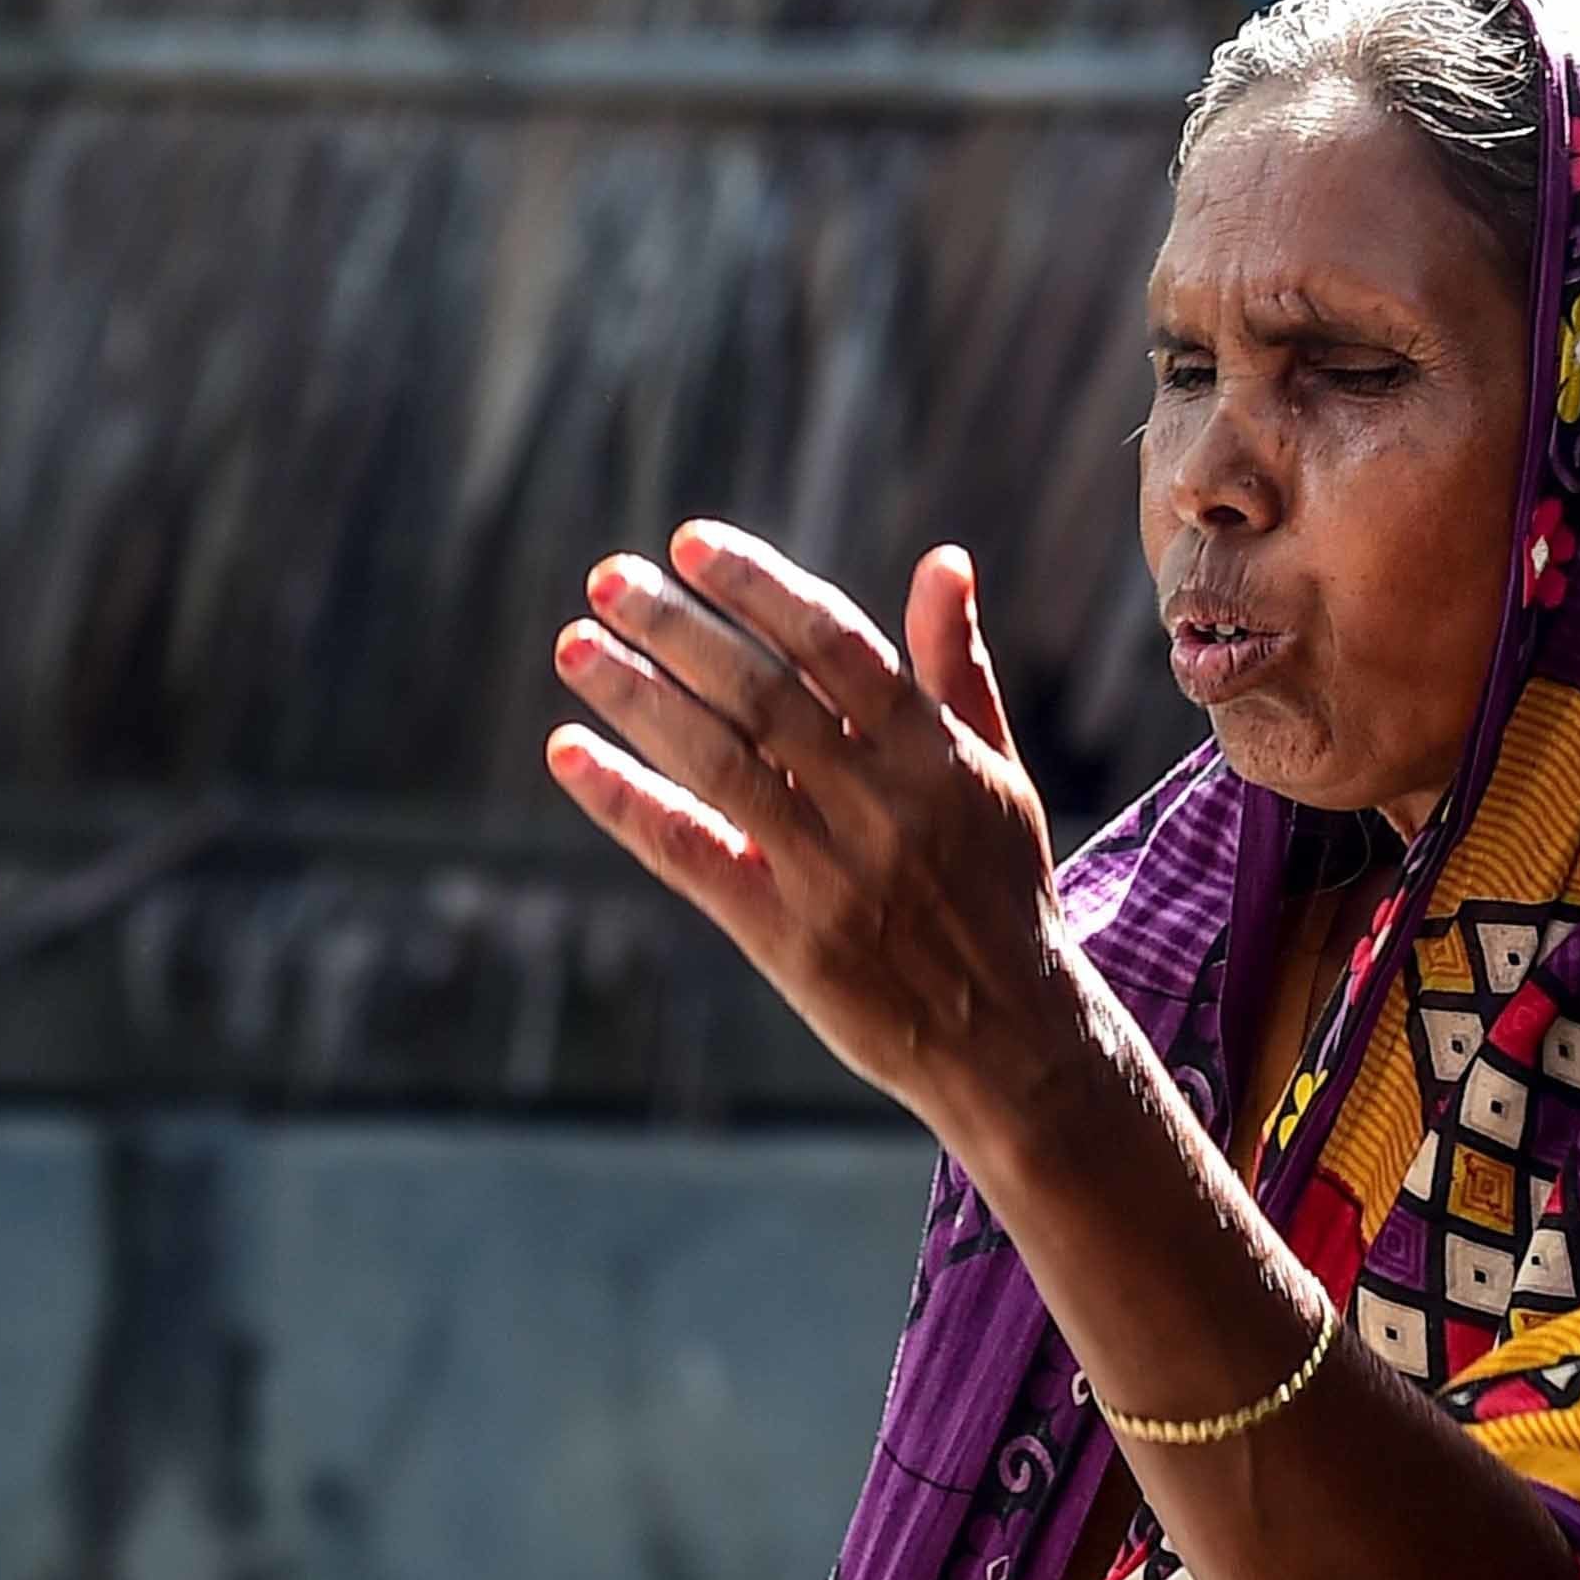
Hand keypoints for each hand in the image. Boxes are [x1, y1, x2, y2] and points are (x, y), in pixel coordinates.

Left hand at [546, 521, 1130, 1135]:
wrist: (1009, 1037)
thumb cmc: (1001, 890)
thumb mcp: (995, 774)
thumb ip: (956, 669)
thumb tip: (944, 560)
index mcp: (936, 752)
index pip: (835, 642)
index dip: (760, 587)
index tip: (691, 543)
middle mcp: (883, 804)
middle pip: (765, 694)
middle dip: (680, 628)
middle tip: (607, 576)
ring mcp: (832, 873)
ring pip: (719, 765)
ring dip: (639, 699)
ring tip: (575, 645)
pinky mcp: (786, 939)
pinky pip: (692, 855)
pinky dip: (626, 801)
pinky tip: (569, 753)